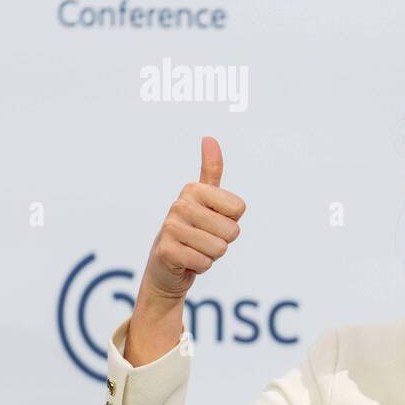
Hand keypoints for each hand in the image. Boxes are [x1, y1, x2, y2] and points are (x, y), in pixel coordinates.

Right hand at [141, 135, 245, 303]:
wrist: (166, 267)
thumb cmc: (193, 231)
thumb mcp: (206, 200)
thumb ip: (211, 171)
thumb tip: (209, 137)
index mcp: (193, 189)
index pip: (239, 209)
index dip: (231, 221)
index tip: (212, 222)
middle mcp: (179, 204)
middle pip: (232, 230)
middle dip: (222, 241)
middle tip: (203, 239)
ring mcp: (170, 227)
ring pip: (219, 248)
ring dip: (211, 255)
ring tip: (195, 249)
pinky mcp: (166, 251)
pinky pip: (205, 262)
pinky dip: (200, 267)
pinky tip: (186, 261)